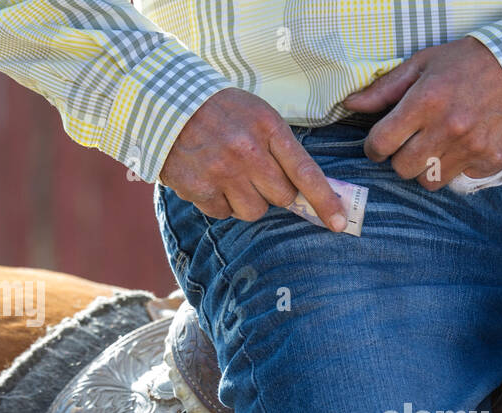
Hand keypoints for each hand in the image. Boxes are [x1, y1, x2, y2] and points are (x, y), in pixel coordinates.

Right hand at [160, 88, 347, 229]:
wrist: (162, 101)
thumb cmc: (218, 109)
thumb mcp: (256, 114)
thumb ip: (280, 148)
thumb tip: (305, 190)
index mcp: (267, 128)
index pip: (305, 172)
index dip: (325, 201)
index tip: (340, 223)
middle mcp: (247, 151)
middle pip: (282, 197)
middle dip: (275, 192)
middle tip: (256, 173)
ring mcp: (222, 172)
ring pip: (255, 211)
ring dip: (247, 200)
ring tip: (230, 176)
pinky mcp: (199, 188)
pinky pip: (223, 213)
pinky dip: (219, 202)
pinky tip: (208, 179)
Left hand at [341, 36, 501, 190]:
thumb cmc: (467, 64)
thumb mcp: (423, 64)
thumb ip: (385, 89)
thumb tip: (351, 104)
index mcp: (426, 102)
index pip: (381, 143)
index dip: (374, 147)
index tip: (379, 144)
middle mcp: (447, 129)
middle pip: (402, 169)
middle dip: (400, 158)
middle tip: (411, 143)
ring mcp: (470, 149)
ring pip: (429, 181)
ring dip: (426, 168)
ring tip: (436, 147)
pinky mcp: (490, 162)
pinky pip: (459, 180)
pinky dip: (455, 168)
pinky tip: (462, 148)